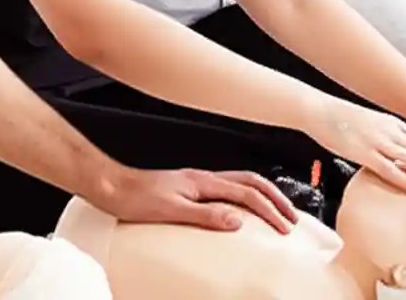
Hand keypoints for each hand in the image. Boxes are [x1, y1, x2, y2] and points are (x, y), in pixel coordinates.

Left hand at [90, 166, 299, 232]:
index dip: (269, 210)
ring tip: (277, 211)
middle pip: (252, 182)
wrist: (113, 187)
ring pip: (242, 182)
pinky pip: (229, 188)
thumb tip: (237, 221)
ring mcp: (199, 181)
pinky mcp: (191, 188)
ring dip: (263, 195)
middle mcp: (204, 178)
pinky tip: (244, 209)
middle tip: (292, 217)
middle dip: (276, 198)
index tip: (283, 227)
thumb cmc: (135, 198)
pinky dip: (246, 196)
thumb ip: (205, 215)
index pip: (247, 194)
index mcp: (204, 182)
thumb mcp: (171, 211)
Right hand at [304, 99, 405, 193]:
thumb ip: (387, 133)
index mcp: (392, 125)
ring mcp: (377, 142)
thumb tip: (401, 144)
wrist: (319, 110)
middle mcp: (389, 132)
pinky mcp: (363, 152)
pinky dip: (403, 178)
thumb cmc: (341, 118)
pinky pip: (387, 168)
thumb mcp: (370, 123)